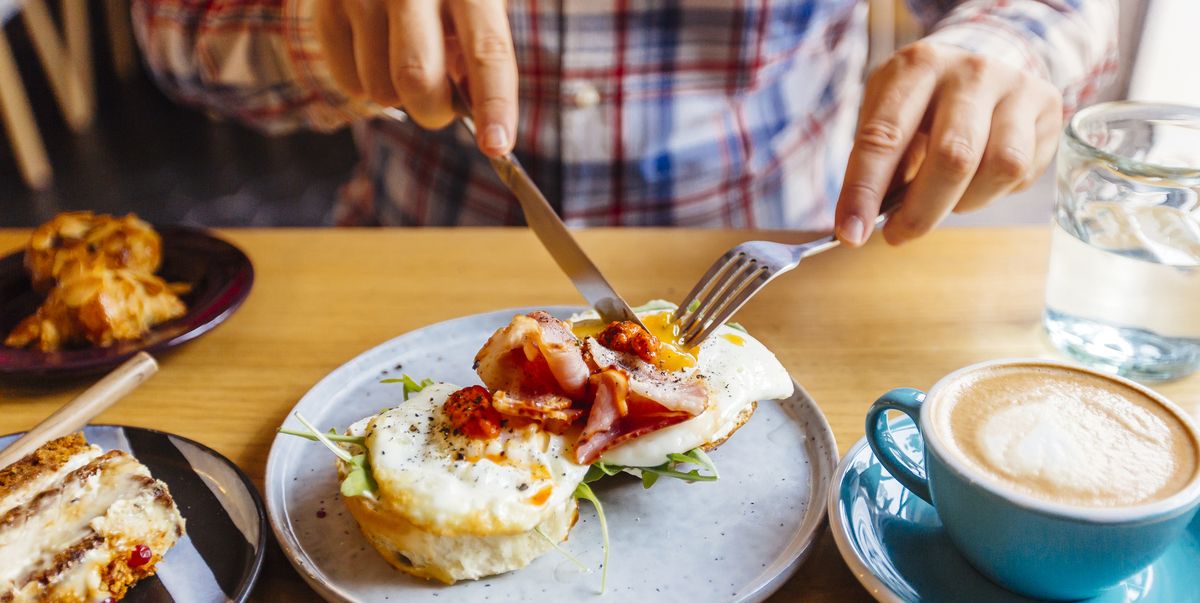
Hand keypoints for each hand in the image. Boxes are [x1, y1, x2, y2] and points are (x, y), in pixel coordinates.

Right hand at [314, 0, 516, 156]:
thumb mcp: (472, 6)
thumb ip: (480, 54)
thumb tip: (479, 113)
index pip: (486, 50)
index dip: (495, 103)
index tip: (497, 145)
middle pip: (418, 79)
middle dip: (433, 111)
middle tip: (440, 107)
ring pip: (380, 90)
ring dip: (398, 96)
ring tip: (403, 58)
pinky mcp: (325, 8)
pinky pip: (349, 84)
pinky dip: (367, 84)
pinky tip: (374, 51)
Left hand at [834, 42, 1062, 245]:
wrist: (982, 63)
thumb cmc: (923, 103)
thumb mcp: (889, 115)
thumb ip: (878, 163)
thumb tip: (860, 224)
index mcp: (916, 68)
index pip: (884, 137)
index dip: (865, 191)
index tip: (851, 234)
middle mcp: (970, 71)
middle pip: (953, 158)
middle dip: (920, 213)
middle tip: (898, 235)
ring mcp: (1015, 86)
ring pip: (999, 167)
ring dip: (966, 202)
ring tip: (947, 198)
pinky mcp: (1046, 108)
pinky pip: (1023, 172)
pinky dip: (994, 192)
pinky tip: (978, 181)